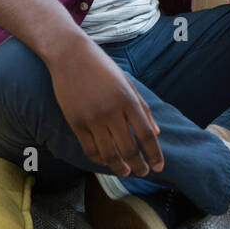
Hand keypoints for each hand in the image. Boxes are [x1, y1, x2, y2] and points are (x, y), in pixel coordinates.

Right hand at [45, 34, 163, 176]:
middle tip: (144, 173)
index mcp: (128, 100)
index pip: (146, 135)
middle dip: (139, 166)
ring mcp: (92, 118)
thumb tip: (157, 133)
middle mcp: (111, 111)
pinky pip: (90, 149)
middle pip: (129, 149)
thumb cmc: (102, 67)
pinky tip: (107, 163)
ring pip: (109, 154)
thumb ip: (143, 108)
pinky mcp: (75, 122)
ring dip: (120, 168)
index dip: (154, 154)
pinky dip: (100, 160)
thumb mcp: (127, 83)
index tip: (159, 167)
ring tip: (127, 172)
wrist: (70, 55)